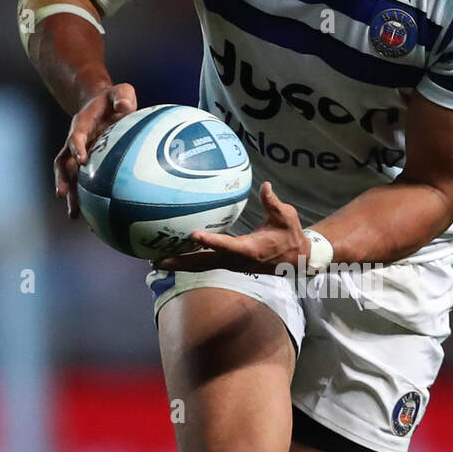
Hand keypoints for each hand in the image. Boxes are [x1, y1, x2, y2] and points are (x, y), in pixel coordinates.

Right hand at [53, 84, 136, 218]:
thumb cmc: (114, 99)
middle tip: (62, 194)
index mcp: (83, 124)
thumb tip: (125, 106)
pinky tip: (94, 220)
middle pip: (64, 162)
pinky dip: (86, 200)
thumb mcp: (120, 92)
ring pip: (70, 177)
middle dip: (63, 178)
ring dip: (71, 195)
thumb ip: (122, 96)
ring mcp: (79, 155)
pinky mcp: (87, 166)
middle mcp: (76, 142)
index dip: (77, 146)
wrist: (103, 104)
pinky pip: (83, 183)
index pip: (76, 135)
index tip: (81, 159)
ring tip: (74, 215)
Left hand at [151, 182, 310, 273]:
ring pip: (201, 265)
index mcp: (250, 249)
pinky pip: (205, 263)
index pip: (227, 245)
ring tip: (156, 261)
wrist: (296, 260)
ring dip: (180, 263)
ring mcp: (231, 264)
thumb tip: (265, 186)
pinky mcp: (228, 263)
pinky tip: (173, 255)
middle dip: (181, 261)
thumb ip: (273, 203)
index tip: (194, 234)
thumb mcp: (287, 217)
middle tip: (157, 260)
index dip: (211, 240)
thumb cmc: (291, 237)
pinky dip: (188, 261)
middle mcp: (237, 260)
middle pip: (204, 262)